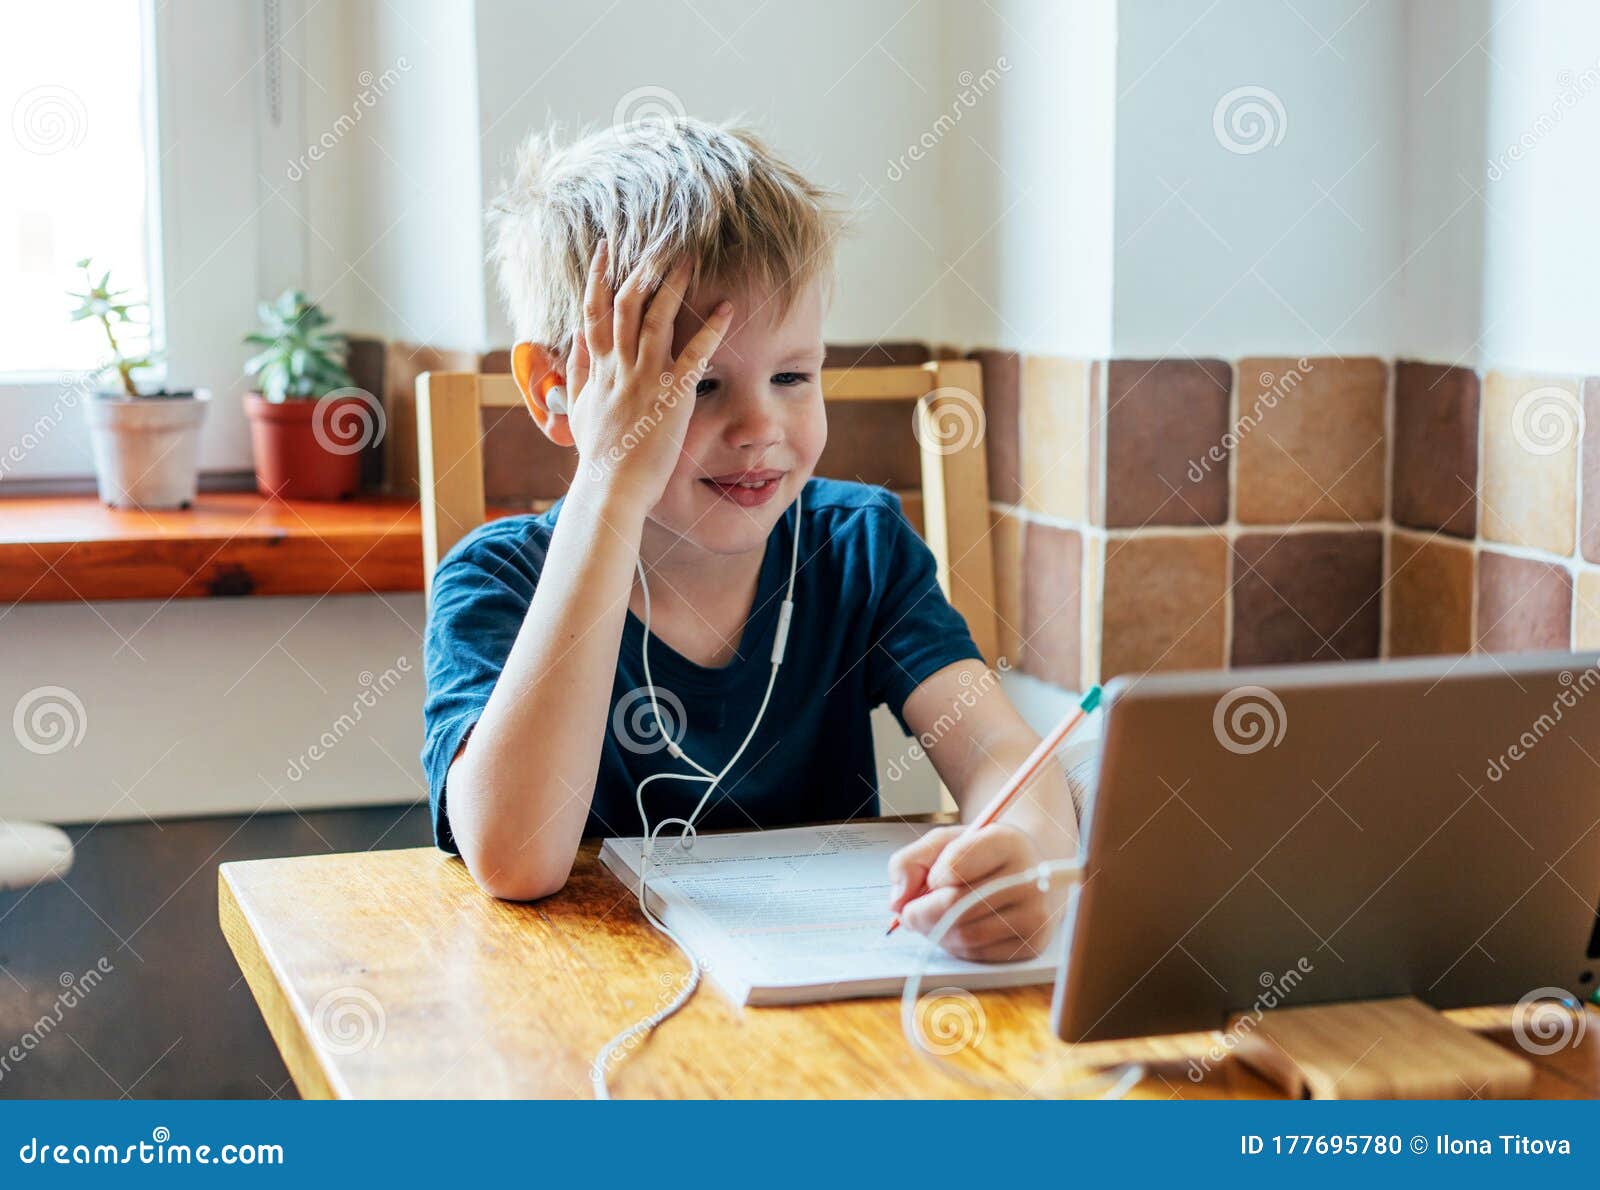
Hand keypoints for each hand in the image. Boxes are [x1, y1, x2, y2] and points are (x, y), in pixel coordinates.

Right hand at [568, 239, 733, 508]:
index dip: (598, 275)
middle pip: (627, 303)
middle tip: (659, 240)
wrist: (611, 484)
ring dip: (673, 284)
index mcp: (599, 366)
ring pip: (657, 317)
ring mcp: (646, 377)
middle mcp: (620, 364)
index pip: (593, 309)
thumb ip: (580, 368)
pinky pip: (695, 353)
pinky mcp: (672, 393)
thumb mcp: (580, 407)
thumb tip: (573, 335)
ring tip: (689, 257)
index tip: (605, 247)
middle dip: (642, 268)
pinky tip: (727, 308)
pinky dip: (711, 328)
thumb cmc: (599, 453)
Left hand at [887, 823, 1063, 961]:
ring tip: (932, 919)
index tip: (931, 878)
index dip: (932, 876)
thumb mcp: (945, 842)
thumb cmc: (981, 856)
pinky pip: (976, 954)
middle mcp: (1027, 879)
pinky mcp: (1031, 945)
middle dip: (920, 913)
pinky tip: (955, 929)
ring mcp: (1033, 915)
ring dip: (935, 932)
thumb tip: (897, 901)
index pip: (955, 866)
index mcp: (1006, 843)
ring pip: (963, 936)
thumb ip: (910, 861)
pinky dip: (954, 946)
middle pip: (955, 906)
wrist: (1027, 871)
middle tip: (909, 912)